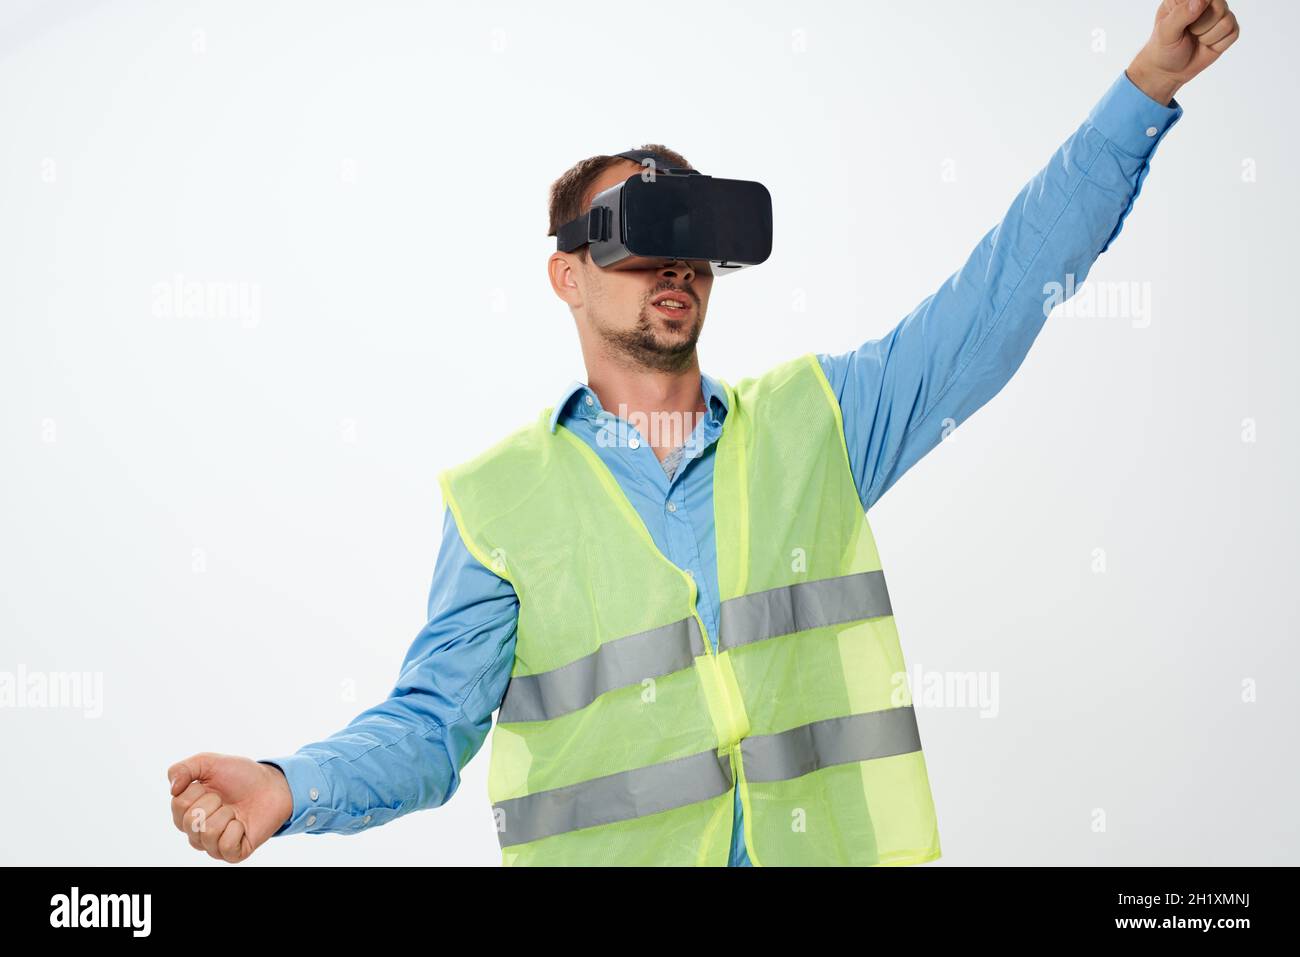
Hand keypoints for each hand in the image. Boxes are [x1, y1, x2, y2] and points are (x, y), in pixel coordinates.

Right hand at [167, 753, 293, 862]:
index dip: (198, 790)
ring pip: (207, 832)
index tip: (212, 786)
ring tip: (235, 811)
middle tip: (226, 799)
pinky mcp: (231, 854)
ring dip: (226, 814)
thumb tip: (172, 789)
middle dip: (213, 802)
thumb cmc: (241, 776)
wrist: (272, 786)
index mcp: (186, 811)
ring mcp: (212, 844)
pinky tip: (242, 824)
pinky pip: (226, 844)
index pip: (179, 804)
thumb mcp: (209, 762)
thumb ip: (183, 769)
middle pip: (190, 821)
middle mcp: (195, 831)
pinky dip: (237, 829)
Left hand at [1128, 0, 1240, 105]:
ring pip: (1227, 21)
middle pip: (1219, 6)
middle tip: (1189, 32)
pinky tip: (1206, 45)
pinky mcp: (1228, 29)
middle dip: (1202, 25)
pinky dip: (1217, 44)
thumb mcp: (1165, 32)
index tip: (1186, 23)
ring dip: (1208, 37)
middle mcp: (1204, 1)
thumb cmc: (1164, 49)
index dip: (1199, 8)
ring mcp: (1218, 14)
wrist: (1170, 71)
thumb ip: (1181, 14)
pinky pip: (1233, 33)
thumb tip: (1201, 0)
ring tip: (1196, 39)